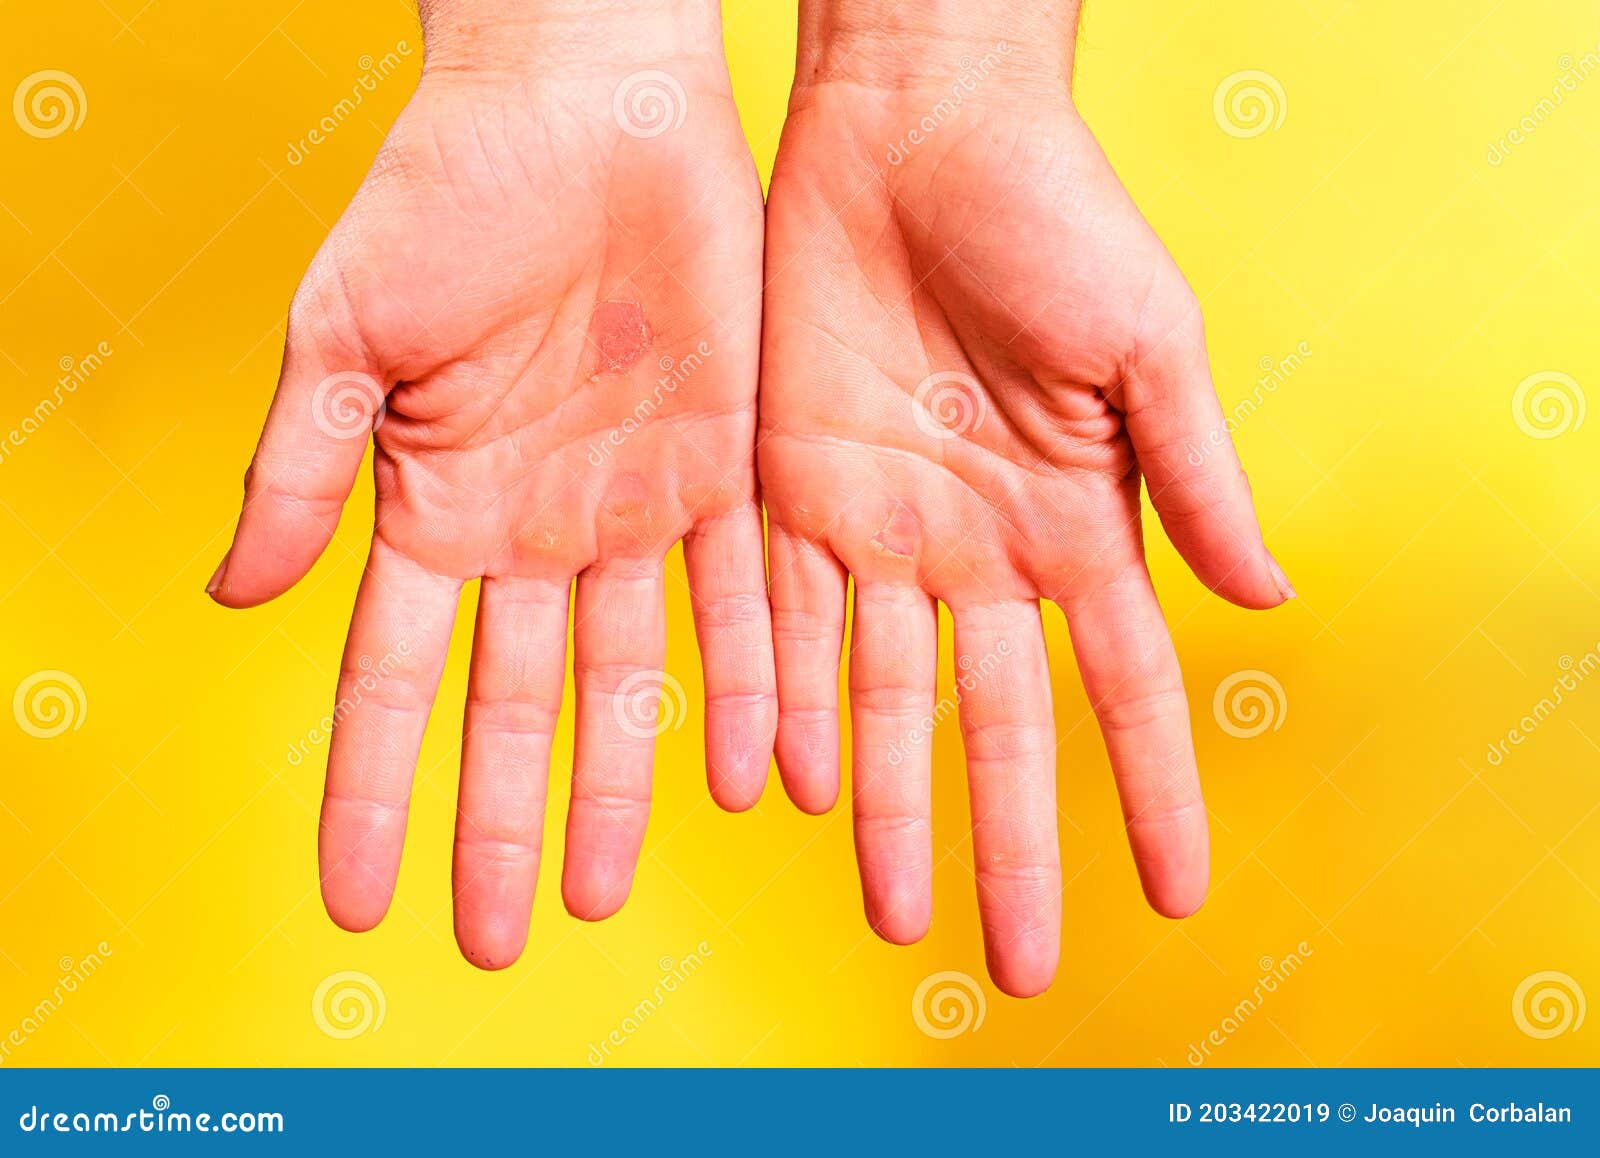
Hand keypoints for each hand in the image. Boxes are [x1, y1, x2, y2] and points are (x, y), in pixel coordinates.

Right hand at [210, 0, 774, 968]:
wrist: (585, 107)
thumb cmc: (446, 198)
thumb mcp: (344, 336)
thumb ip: (296, 471)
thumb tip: (227, 598)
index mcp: (434, 509)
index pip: (391, 684)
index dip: (372, 793)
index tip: (357, 899)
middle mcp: (533, 530)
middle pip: (516, 711)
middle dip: (504, 824)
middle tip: (502, 939)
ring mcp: (632, 508)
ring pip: (631, 680)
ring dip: (623, 788)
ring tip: (604, 889)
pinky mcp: (725, 469)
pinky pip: (742, 601)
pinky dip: (751, 687)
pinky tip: (754, 774)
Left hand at [759, 0, 1291, 995]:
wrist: (910, 127)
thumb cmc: (1054, 213)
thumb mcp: (1149, 346)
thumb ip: (1199, 479)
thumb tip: (1272, 607)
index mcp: (1077, 525)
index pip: (1124, 690)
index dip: (1151, 792)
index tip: (1177, 893)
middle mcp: (980, 551)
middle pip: (996, 729)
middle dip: (1008, 846)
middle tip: (1018, 963)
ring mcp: (883, 530)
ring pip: (885, 703)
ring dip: (889, 810)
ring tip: (894, 914)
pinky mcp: (789, 493)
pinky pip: (787, 626)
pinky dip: (787, 707)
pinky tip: (787, 790)